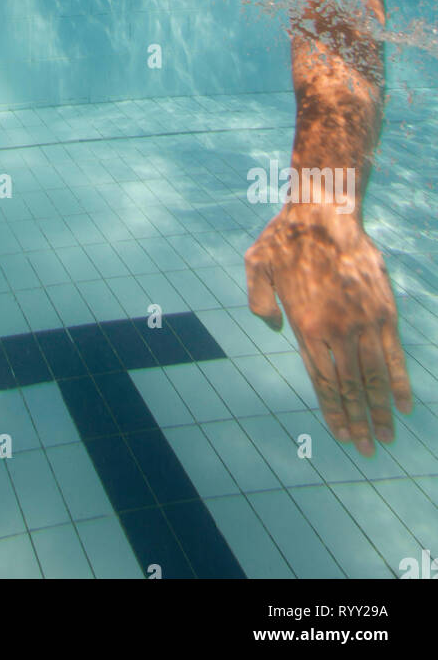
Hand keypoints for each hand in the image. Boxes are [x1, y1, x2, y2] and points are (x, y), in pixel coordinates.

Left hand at [244, 208, 412, 454]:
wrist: (323, 211)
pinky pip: (394, 354)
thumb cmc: (285, 238)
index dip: (333, 411)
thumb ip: (258, 301)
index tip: (341, 434)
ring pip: (373, 378)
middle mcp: (335, 331)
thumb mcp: (255, 266)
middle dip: (358, 422)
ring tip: (386, 436)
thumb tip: (274, 330)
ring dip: (381, 411)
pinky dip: (400, 381)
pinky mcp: (383, 311)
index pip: (322, 382)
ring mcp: (362, 322)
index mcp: (305, 327)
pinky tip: (404, 404)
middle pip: (349, 388)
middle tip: (366, 449)